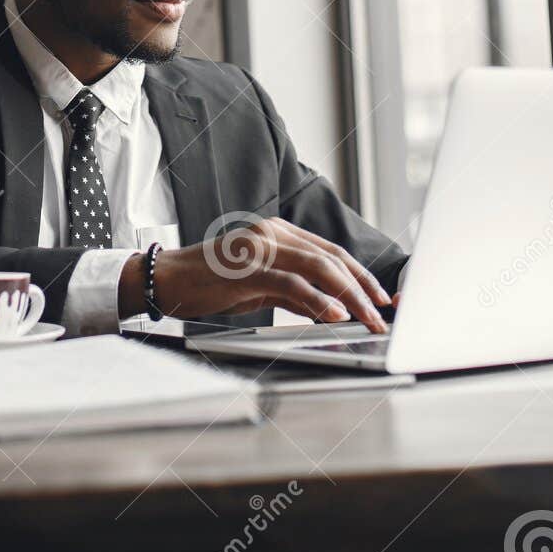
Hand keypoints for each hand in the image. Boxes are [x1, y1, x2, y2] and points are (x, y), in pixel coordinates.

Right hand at [119, 218, 390, 331]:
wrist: (169, 279)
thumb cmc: (212, 282)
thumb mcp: (260, 286)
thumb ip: (295, 293)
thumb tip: (330, 309)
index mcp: (278, 231)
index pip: (330, 251)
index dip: (361, 275)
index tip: (381, 298)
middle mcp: (272, 232)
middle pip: (331, 258)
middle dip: (363, 289)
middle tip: (383, 315)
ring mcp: (260, 247)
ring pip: (318, 267)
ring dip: (350, 296)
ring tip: (370, 320)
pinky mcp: (247, 268)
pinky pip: (291, 283)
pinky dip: (318, 299)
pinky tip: (336, 315)